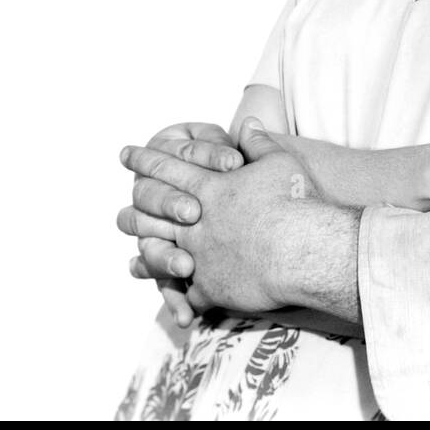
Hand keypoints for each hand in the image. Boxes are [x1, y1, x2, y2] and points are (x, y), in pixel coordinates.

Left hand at [122, 134, 320, 314]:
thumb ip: (258, 143)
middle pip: (154, 209)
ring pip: (160, 253)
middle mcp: (195, 221)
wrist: (303, 249)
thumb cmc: (295, 203)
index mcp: (209, 189)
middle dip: (139, 199)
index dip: (146, 160)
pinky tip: (177, 308)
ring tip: (136, 263)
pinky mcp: (210, 287)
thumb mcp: (279, 163)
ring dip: (150, 257)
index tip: (127, 153)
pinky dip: (180, 300)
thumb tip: (249, 121)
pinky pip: (187, 294)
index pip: (168, 168)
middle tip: (126, 195)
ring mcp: (198, 255)